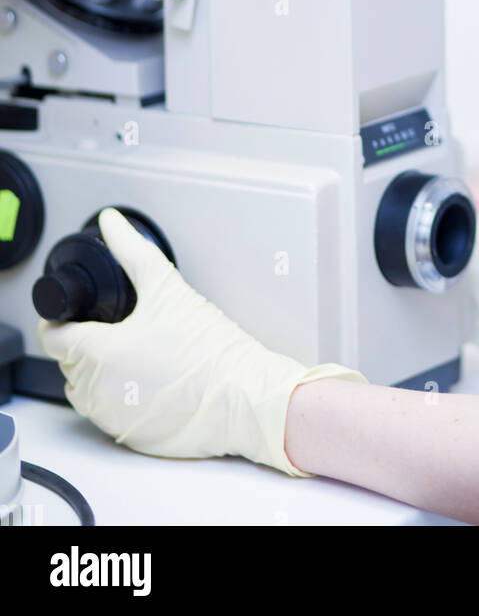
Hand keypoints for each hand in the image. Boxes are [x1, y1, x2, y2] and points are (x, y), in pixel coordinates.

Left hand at [38, 208, 365, 475]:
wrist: (244, 396)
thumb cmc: (211, 348)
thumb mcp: (168, 287)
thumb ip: (132, 250)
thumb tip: (112, 223)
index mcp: (98, 353)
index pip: (53, 337)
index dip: (61, 319)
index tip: (78, 313)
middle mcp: (97, 390)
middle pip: (69, 362)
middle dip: (86, 342)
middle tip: (121, 327)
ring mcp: (111, 417)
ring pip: (84, 389)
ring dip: (98, 371)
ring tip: (137, 351)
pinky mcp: (128, 436)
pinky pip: (107, 411)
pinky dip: (118, 395)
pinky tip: (148, 378)